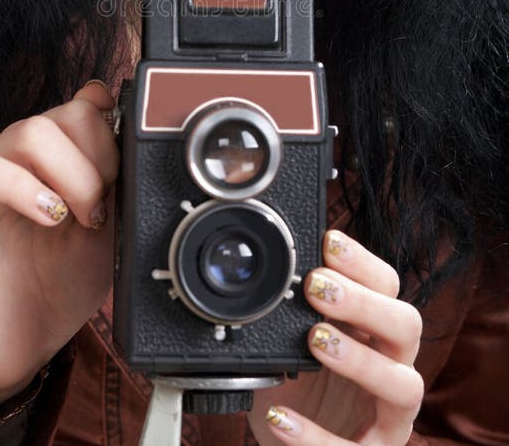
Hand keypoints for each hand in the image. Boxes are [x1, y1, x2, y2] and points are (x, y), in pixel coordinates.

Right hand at [0, 80, 117, 418]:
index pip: (68, 113)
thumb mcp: (103, 222)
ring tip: (52, 218)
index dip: (102, 142)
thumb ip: (105, 166)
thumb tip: (102, 96)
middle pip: (29, 129)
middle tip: (92, 215)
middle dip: (79, 169)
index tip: (116, 186)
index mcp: (38, 163)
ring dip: (15, 182)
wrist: (34, 344)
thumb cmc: (62, 277)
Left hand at [247, 231, 423, 444]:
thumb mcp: (290, 341)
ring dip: (361, 360)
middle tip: (316, 286)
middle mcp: (392, 365)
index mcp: (375, 329)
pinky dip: (315, 437)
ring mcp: (390, 414)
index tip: (327, 241)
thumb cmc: (298, 385)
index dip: (361, 261)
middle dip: (364, 302)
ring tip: (314, 341)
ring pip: (404, 385)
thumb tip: (260, 270)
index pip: (386, 285)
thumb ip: (288, 310)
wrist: (290, 443)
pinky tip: (280, 417)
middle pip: (407, 324)